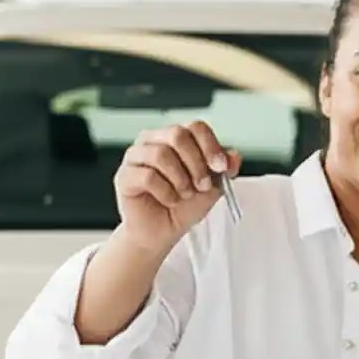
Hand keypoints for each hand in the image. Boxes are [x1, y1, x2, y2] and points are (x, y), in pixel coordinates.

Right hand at [114, 121, 241, 251]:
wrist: (163, 232)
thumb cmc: (184, 205)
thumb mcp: (213, 187)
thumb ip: (223, 169)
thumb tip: (233, 156)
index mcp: (175, 138)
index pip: (195, 127)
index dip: (210, 145)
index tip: (220, 167)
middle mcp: (153, 141)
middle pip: (177, 135)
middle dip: (196, 163)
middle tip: (202, 185)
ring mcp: (135, 157)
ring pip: (161, 154)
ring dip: (180, 179)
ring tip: (184, 195)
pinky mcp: (124, 176)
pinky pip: (147, 177)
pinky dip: (165, 192)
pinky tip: (170, 200)